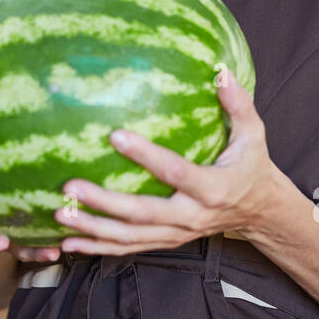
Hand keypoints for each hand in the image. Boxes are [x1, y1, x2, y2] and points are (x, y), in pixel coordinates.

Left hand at [54, 72, 285, 254]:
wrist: (259, 213)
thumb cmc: (251, 165)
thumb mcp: (254, 134)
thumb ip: (238, 104)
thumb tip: (221, 71)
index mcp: (212, 188)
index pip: (174, 171)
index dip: (145, 155)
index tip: (115, 136)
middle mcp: (191, 216)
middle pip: (142, 213)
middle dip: (104, 203)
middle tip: (71, 187)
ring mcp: (176, 233)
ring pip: (130, 237)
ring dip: (93, 229)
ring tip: (60, 216)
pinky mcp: (166, 242)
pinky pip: (129, 248)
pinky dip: (98, 247)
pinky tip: (68, 242)